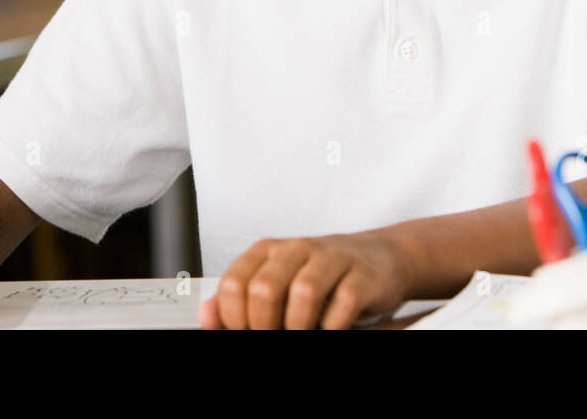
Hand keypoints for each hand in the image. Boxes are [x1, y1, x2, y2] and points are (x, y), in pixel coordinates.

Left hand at [198, 231, 413, 328]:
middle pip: (265, 288)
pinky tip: (328, 329)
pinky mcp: (362, 275)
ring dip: (298, 327)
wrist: (380, 258)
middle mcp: (297, 249)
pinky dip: (332, 326)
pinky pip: (343, 303)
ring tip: (301, 334)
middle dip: (263, 327)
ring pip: (304, 293)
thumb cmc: (322, 275)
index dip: (234, 318)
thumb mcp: (277, 281)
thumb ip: (239, 299)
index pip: (235, 282)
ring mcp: (332, 259)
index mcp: (268, 251)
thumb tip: (206, 317)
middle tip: (273, 338)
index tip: (244, 333)